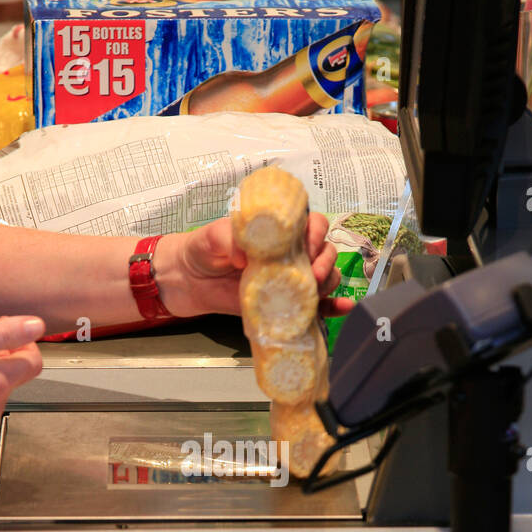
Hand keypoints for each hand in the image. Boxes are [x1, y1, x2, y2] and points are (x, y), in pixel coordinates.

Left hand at [158, 214, 353, 319]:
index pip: (311, 224)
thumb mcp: (213, 237)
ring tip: (315, 291)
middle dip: (325, 261)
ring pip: (325, 276)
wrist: (190, 280)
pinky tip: (341, 307)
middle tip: (311, 274)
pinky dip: (332, 307)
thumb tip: (247, 255)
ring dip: (328, 282)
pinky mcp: (286, 302)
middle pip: (325, 251)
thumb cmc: (203, 249)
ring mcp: (290, 277)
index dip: (315, 233)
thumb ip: (230, 239)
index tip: (307, 246)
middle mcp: (290, 252)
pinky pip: (316, 305)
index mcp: (278, 230)